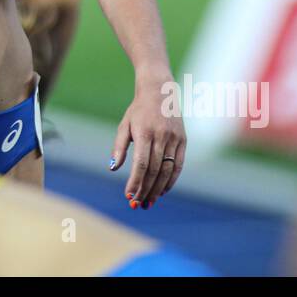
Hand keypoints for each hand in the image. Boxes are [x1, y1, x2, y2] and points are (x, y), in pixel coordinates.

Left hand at [109, 73, 184, 208]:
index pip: (141, 163)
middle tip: (137, 204)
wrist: (160, 92)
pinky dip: (171, 180)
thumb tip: (113, 169)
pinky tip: (162, 191)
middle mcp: (161, 136)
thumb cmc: (138, 111)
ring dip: (158, 189)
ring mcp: (174, 139)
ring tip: (148, 202)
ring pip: (167, 170)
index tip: (128, 195)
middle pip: (154, 170)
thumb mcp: (124, 125)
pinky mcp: (183, 140)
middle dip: (145, 189)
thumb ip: (118, 147)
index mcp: (144, 132)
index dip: (135, 181)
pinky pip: (179, 165)